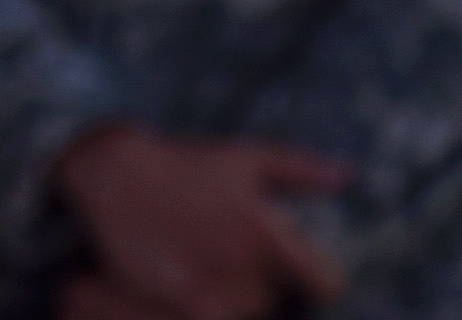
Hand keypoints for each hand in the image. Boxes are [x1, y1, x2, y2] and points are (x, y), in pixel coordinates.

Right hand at [52, 122, 348, 319]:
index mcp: (265, 234)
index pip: (324, 285)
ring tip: (206, 260)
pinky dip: (208, 302)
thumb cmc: (184, 165)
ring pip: (246, 311)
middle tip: (229, 249)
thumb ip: (301, 169)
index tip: (303, 270)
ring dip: (234, 294)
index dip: (318, 279)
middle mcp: (243, 269)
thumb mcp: (244, 158)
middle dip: (261, 279)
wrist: (112, 177)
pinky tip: (189, 277)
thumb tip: (349, 175)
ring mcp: (210, 293)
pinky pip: (213, 316)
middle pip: (277, 299)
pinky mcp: (179, 307)